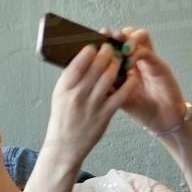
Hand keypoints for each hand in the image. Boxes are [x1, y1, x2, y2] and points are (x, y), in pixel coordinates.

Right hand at [43, 41, 136, 166]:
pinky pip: (121, 93)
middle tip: (112, 48)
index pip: (79, 61)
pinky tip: (131, 76)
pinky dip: (128, 82)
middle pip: (97, 65)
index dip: (90, 49)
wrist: (65, 146)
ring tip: (121, 60)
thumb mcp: (59, 96)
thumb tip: (83, 57)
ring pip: (110, 76)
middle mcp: (77, 95)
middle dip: (108, 52)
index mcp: (64, 88)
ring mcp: (92, 105)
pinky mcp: (105, 115)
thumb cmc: (63, 119)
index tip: (95, 45)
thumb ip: (70, 79)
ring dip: (119, 64)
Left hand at [102, 26, 186, 130]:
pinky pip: (148, 52)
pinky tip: (128, 62)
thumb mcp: (117, 98)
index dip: (106, 38)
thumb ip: (104, 86)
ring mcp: (149, 60)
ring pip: (140, 36)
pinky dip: (137, 53)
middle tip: (107, 36)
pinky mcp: (159, 65)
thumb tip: (82, 79)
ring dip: (129, 39)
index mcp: (126, 63)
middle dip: (117, 33)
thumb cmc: (141, 107)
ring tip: (120, 48)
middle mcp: (138, 58)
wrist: (162, 119)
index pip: (116, 42)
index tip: (94, 38)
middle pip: (128, 34)